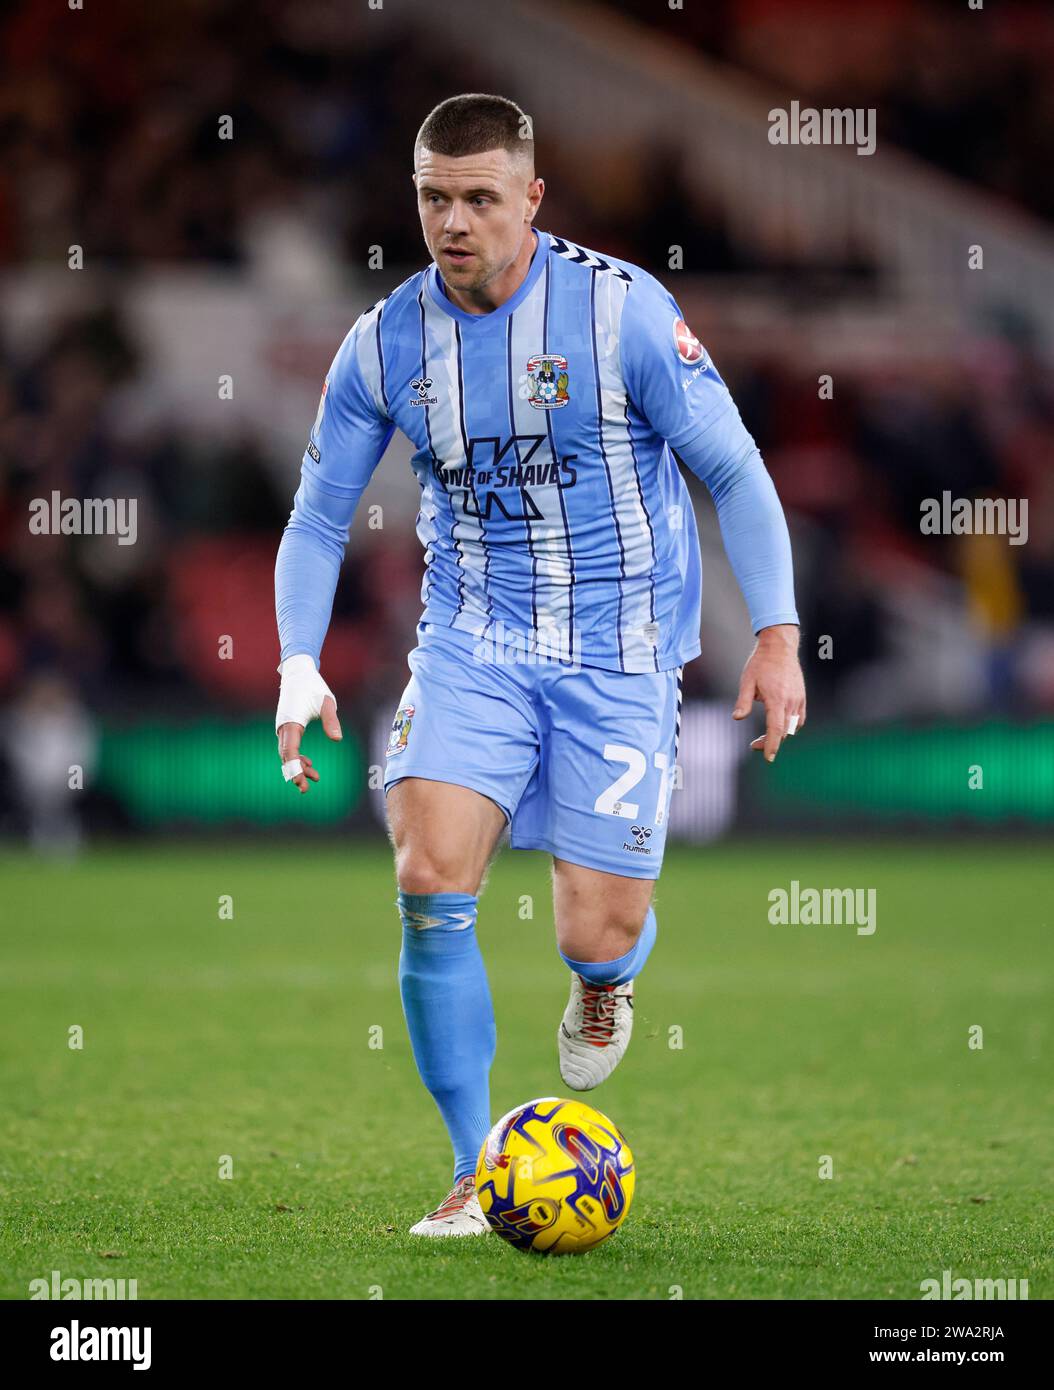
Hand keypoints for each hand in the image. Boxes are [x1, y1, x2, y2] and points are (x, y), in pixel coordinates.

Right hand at [275, 654, 341, 793]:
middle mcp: (283, 727)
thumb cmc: (314, 686)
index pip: (290, 751)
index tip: (300, 782)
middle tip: (305, 789)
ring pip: (287, 753)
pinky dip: (298, 757)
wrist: (299, 673)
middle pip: (286, 756)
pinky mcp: (287, 726)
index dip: (294, 768)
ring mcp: (283, 727)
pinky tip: (310, 764)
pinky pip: (289, 747)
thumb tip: (337, 739)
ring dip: (298, 766)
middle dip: (295, 773)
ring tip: (314, 778)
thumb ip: (331, 720)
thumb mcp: (327, 702)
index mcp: (291, 723)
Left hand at [732, 624, 805, 762]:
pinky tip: (778, 726)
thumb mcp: (747, 681)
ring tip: (765, 737)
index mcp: (777, 698)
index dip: (772, 745)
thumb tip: (737, 718)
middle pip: (784, 731)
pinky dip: (790, 727)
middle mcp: (791, 701)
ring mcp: (798, 699)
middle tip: (755, 745)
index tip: (768, 758)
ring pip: (793, 727)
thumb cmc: (761, 663)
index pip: (776, 729)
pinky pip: (799, 718)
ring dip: (780, 735)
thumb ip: (744, 701)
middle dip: (771, 742)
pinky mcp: (802, 697)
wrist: (780, 647)